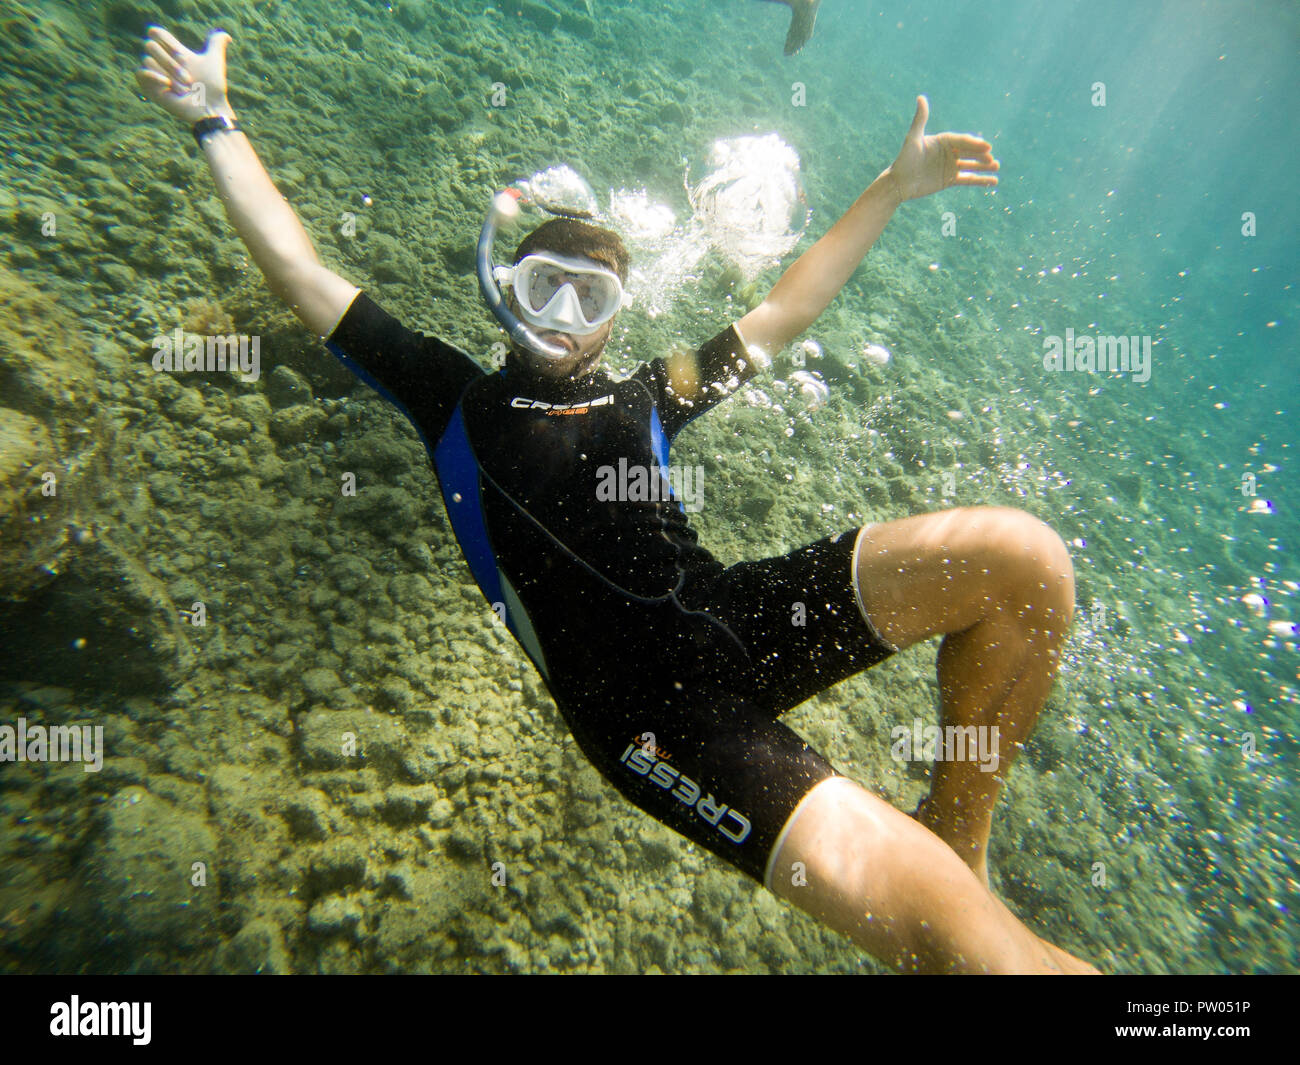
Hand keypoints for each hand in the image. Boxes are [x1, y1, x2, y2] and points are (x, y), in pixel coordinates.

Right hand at [135, 25, 234, 123]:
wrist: (210, 107)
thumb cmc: (213, 86)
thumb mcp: (215, 60)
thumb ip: (216, 43)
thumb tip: (227, 36)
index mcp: (173, 52)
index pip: (156, 33)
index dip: (166, 41)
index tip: (182, 55)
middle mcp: (162, 61)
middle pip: (150, 45)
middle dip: (170, 62)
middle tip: (187, 78)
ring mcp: (155, 74)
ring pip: (147, 59)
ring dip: (169, 74)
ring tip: (184, 89)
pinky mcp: (149, 88)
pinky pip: (140, 73)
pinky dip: (153, 77)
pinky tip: (168, 85)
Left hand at [884, 95, 998, 205]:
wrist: (898, 183)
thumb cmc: (904, 159)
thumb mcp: (913, 139)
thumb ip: (920, 119)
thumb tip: (921, 97)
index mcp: (943, 140)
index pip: (962, 141)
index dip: (974, 144)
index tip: (986, 147)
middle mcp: (949, 152)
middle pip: (969, 152)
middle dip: (981, 155)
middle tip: (992, 159)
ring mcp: (950, 166)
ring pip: (971, 165)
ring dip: (984, 167)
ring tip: (996, 167)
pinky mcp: (950, 180)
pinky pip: (968, 179)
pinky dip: (980, 180)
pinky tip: (993, 181)